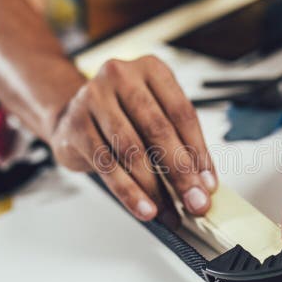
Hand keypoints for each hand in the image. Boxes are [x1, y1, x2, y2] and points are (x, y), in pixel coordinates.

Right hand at [50, 55, 216, 221]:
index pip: (182, 113)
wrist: (72, 115)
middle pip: (158, 130)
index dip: (198, 152)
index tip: (208, 184)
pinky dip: (128, 192)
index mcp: (151, 69)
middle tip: (195, 201)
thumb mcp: (154, 116)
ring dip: (155, 188)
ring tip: (169, 212)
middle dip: (181, 173)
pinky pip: (107, 165)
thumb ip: (179, 143)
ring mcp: (94, 98)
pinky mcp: (76, 125)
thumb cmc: (123, 115)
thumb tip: (203, 183)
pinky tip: (143, 208)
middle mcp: (121, 76)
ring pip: (132, 151)